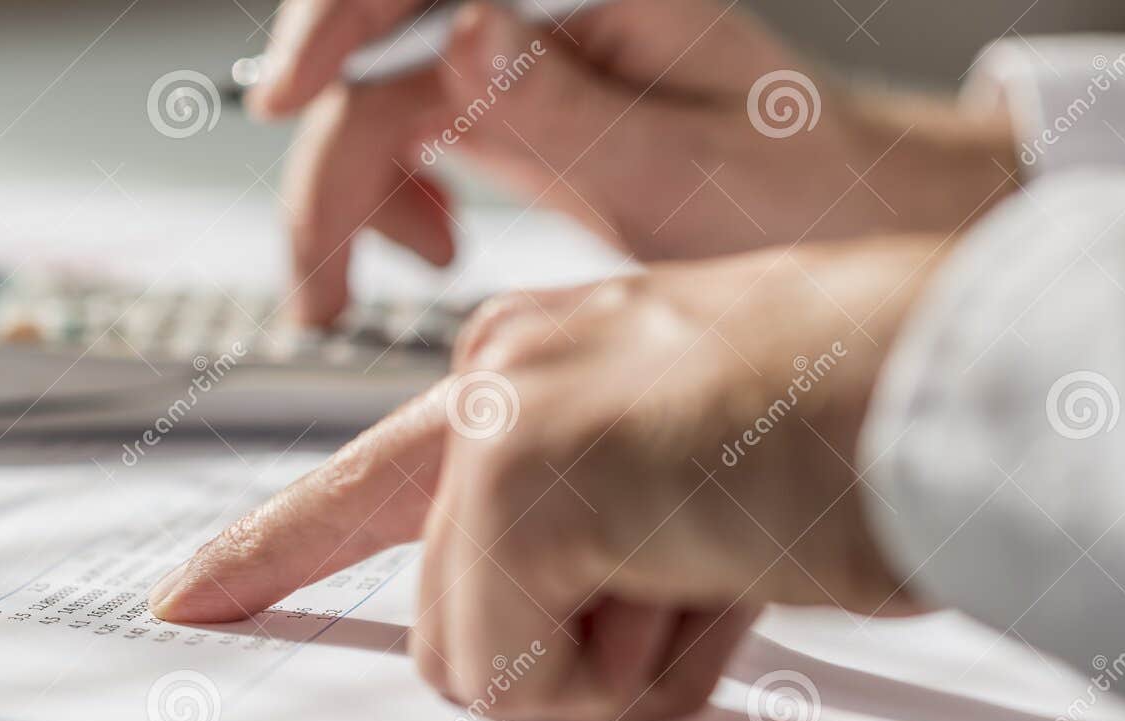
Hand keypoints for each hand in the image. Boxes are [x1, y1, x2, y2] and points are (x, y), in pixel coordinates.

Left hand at [148, 235, 947, 720]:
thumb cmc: (848, 430)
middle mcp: (488, 382)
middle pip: (445, 628)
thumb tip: (525, 655)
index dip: (271, 554)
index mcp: (522, 376)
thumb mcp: (679, 485)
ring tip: (714, 560)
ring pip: (479, 668)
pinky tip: (708, 568)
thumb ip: (574, 550)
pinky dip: (631, 675)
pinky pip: (526, 681)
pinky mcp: (516, 489)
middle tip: (696, 571)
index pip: (363, 489)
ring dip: (614, 664)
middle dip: (571, 656)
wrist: (954, 385)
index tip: (189, 598)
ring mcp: (492, 427)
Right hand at [258, 0, 1016, 324]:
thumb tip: (460, 35)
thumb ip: (571, 109)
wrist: (839, 229)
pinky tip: (432, 250)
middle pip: (375, 57)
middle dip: (329, 172)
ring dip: (348, 199)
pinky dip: (391, 203)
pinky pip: (406, 134)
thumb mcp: (692, 170)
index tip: (285, 99)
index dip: (333, 21)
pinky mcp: (506, 104)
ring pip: (373, 100)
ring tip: (370, 288)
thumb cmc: (799, 197)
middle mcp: (541, 10)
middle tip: (321, 288)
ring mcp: (517, 56)